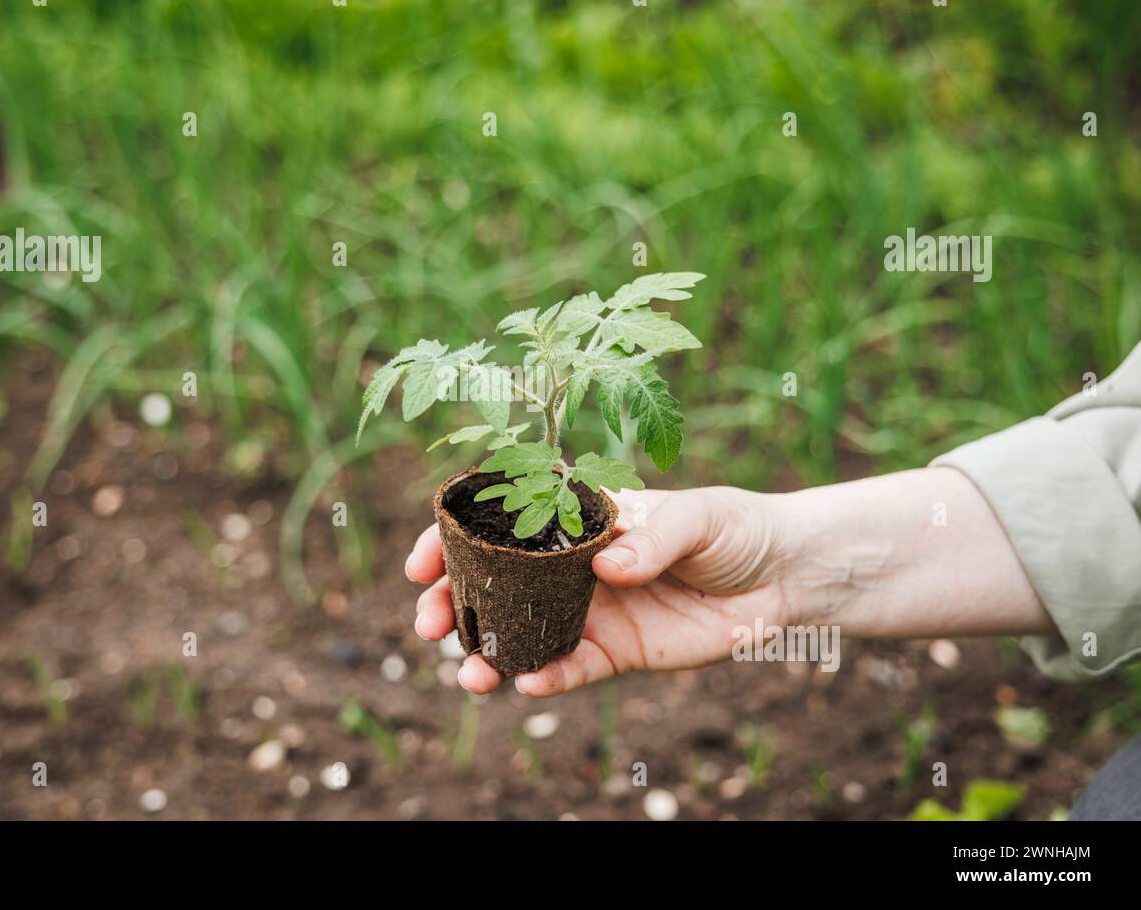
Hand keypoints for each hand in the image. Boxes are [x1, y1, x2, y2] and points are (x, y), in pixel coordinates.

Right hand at [408, 485, 791, 696]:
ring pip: (521, 633)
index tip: (421, 562)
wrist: (780, 576)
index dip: (453, 540)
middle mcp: (570, 566)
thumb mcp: (696, 518)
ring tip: (468, 675)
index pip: (501, 523)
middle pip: (495, 583)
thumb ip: (652, 539)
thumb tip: (607, 568)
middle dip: (454, 603)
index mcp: (576, 518)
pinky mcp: (614, 654)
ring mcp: (589, 611)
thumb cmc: (732, 527)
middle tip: (429, 623)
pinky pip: (570, 669)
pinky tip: (526, 684)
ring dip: (487, 653)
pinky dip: (545, 678)